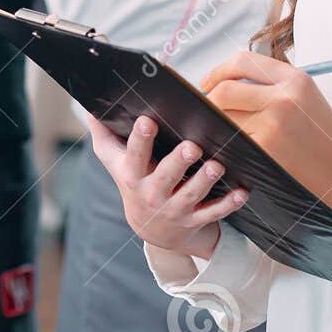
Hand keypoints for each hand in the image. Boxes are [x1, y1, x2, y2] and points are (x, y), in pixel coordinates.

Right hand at [86, 113, 245, 258]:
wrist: (151, 228)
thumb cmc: (134, 182)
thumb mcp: (114, 161)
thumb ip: (103, 133)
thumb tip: (90, 103)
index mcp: (133, 174)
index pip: (134, 155)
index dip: (140, 139)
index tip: (148, 121)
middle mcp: (152, 193)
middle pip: (165, 176)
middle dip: (178, 162)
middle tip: (192, 146)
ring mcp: (174, 209)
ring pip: (191, 195)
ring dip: (205, 180)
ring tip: (217, 165)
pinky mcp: (195, 220)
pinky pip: (213, 213)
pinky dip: (229, 204)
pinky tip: (242, 192)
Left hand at [202, 50, 331, 242]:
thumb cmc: (321, 138)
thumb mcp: (305, 98)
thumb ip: (270, 85)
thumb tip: (221, 83)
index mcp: (295, 78)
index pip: (242, 61)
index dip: (218, 71)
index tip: (207, 83)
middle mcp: (284, 96)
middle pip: (224, 90)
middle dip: (208, 102)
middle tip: (204, 113)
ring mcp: (274, 123)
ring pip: (224, 119)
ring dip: (214, 126)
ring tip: (215, 131)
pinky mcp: (267, 149)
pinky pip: (232, 142)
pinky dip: (224, 145)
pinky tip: (226, 150)